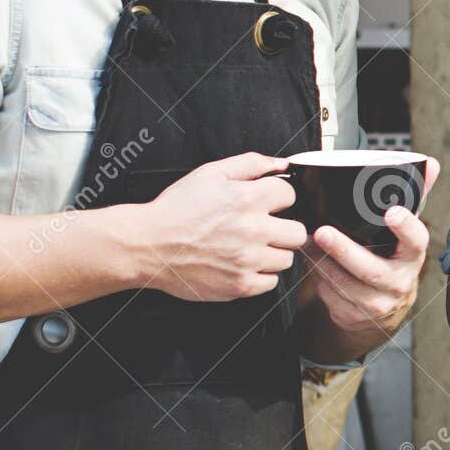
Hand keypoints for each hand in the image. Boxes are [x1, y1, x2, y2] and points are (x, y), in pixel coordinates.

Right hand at [140, 152, 307, 302]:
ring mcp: (247, 261)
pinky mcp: (240, 286)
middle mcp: (253, 230)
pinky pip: (271, 283)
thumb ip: (250, 164)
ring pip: (287, 259)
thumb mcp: (211, 173)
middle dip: (284, 227)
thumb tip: (281, 164)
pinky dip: (261, 274)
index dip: (278, 196)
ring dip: (273, 252)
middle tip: (265, 227)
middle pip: (298, 233)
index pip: (290, 195)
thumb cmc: (178, 208)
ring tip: (251, 247)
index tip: (267, 202)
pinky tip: (244, 264)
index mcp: (248, 198)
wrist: (151, 244)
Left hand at [301, 158, 439, 336]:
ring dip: (322, 263)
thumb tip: (430, 163)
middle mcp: (398, 283)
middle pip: (372, 270)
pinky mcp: (353, 316)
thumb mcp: (405, 230)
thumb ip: (415, 195)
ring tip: (307, 241)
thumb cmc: (392, 256)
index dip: (406, 227)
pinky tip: (310, 260)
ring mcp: (376, 303)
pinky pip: (331, 295)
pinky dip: (317, 277)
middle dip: (345, 251)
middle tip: (323, 231)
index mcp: (412, 256)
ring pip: (345, 285)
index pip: (416, 241)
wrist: (385, 306)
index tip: (392, 212)